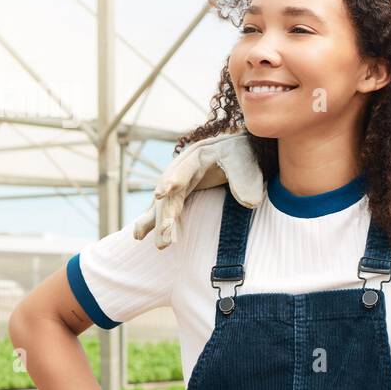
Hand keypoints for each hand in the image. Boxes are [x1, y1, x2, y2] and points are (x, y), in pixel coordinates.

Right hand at [132, 132, 265, 248]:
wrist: (240, 150)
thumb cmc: (244, 154)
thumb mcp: (247, 162)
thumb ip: (246, 180)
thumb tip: (251, 202)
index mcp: (199, 154)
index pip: (185, 168)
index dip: (174, 180)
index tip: (163, 193)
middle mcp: (184, 167)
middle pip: (171, 190)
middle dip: (165, 212)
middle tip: (165, 234)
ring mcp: (180, 179)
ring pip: (165, 201)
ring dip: (158, 221)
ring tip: (146, 239)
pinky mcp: (182, 191)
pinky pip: (167, 207)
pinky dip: (157, 220)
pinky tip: (139, 235)